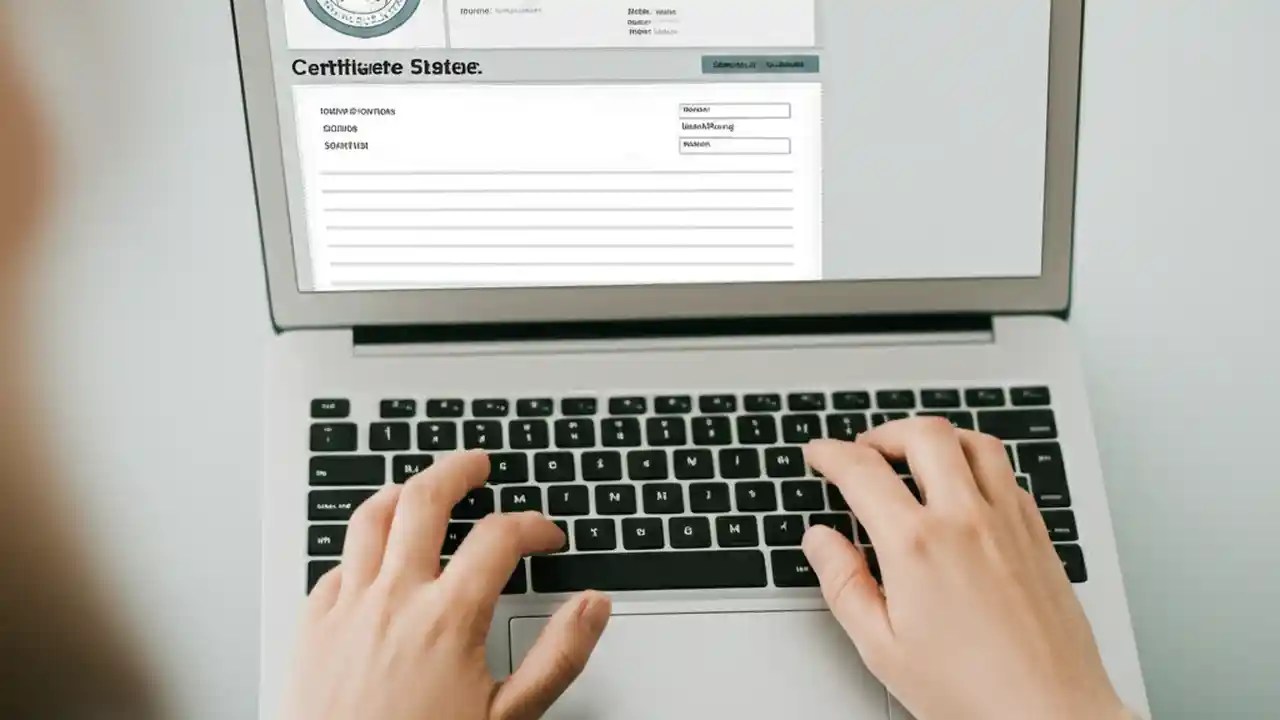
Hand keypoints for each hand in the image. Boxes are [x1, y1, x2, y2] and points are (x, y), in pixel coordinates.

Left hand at [281, 451, 611, 719]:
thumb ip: (558, 656)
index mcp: (448, 618)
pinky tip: (374, 557)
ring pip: (370, 517)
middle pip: (425, 499)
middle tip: (478, 464)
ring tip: (421, 487)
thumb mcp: (508, 718)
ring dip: (401, 491)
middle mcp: (394, 598)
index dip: (533, 525)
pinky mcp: (311, 625)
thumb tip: (595, 607)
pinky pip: (334, 563)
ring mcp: (347, 607)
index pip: (499, 537)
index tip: (547, 536)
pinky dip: (360, 548)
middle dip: (458, 470)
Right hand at [802, 421, 1127, 719]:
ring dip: (937, 438)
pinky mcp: (1040, 536)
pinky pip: (1008, 473)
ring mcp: (1009, 523)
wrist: (1052, 716)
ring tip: (915, 455)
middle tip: (864, 450)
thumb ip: (844, 584)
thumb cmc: (972, 694)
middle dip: (884, 432)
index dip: (830, 453)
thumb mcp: (882, 647)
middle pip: (924, 435)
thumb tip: (820, 540)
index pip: (861, 470)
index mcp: (916, 545)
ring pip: (974, 442)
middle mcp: (966, 520)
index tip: (819, 454)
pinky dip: (978, 463)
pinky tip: (965, 486)